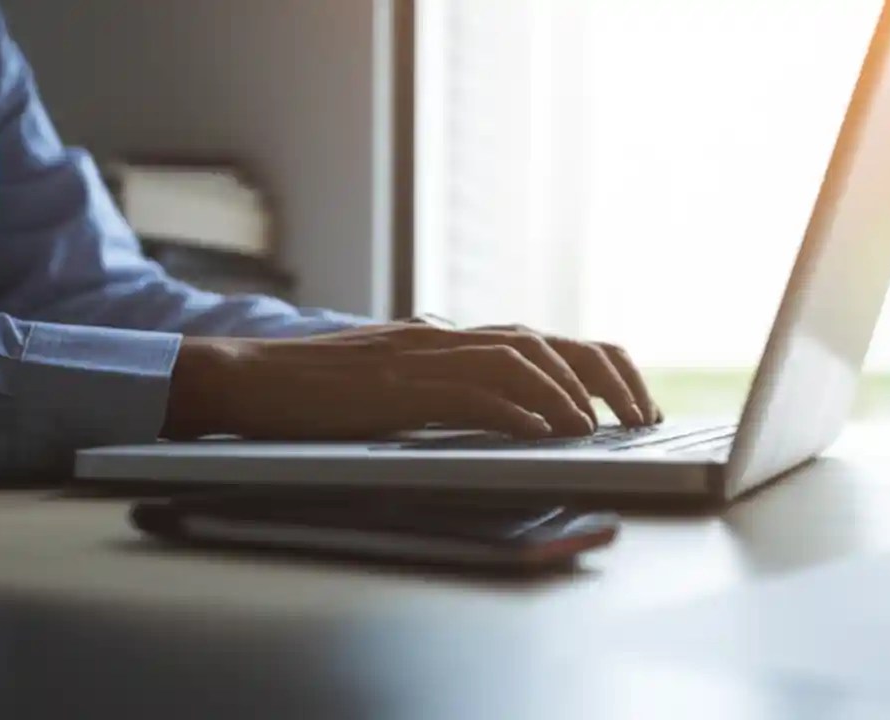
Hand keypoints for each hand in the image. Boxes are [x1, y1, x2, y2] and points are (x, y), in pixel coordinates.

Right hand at [162, 323, 662, 440]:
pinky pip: (473, 392)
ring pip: (520, 359)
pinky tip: (547, 433)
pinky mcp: (399, 385)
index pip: (543, 341)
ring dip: (568, 394)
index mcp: (449, 338)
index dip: (597, 366)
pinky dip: (518, 410)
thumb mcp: (397, 384)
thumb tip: (512, 417)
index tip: (630, 402)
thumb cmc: (318, 391)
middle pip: (549, 343)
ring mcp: (422, 356)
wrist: (248, 379)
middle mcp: (445, 338)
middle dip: (605, 377)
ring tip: (600, 429)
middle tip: (641, 417)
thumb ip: (449, 390)